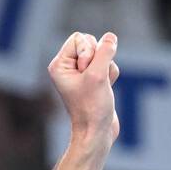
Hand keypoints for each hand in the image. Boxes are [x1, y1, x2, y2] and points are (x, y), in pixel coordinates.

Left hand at [49, 31, 119, 150]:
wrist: (96, 132)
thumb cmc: (92, 107)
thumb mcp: (98, 75)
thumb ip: (105, 51)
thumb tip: (111, 37)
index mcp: (59, 65)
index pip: (79, 38)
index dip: (88, 51)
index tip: (85, 72)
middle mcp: (68, 68)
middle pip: (91, 43)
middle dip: (99, 59)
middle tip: (94, 81)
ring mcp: (81, 73)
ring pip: (103, 55)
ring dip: (107, 69)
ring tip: (100, 88)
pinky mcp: (94, 79)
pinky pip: (108, 65)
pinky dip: (111, 76)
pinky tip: (106, 90)